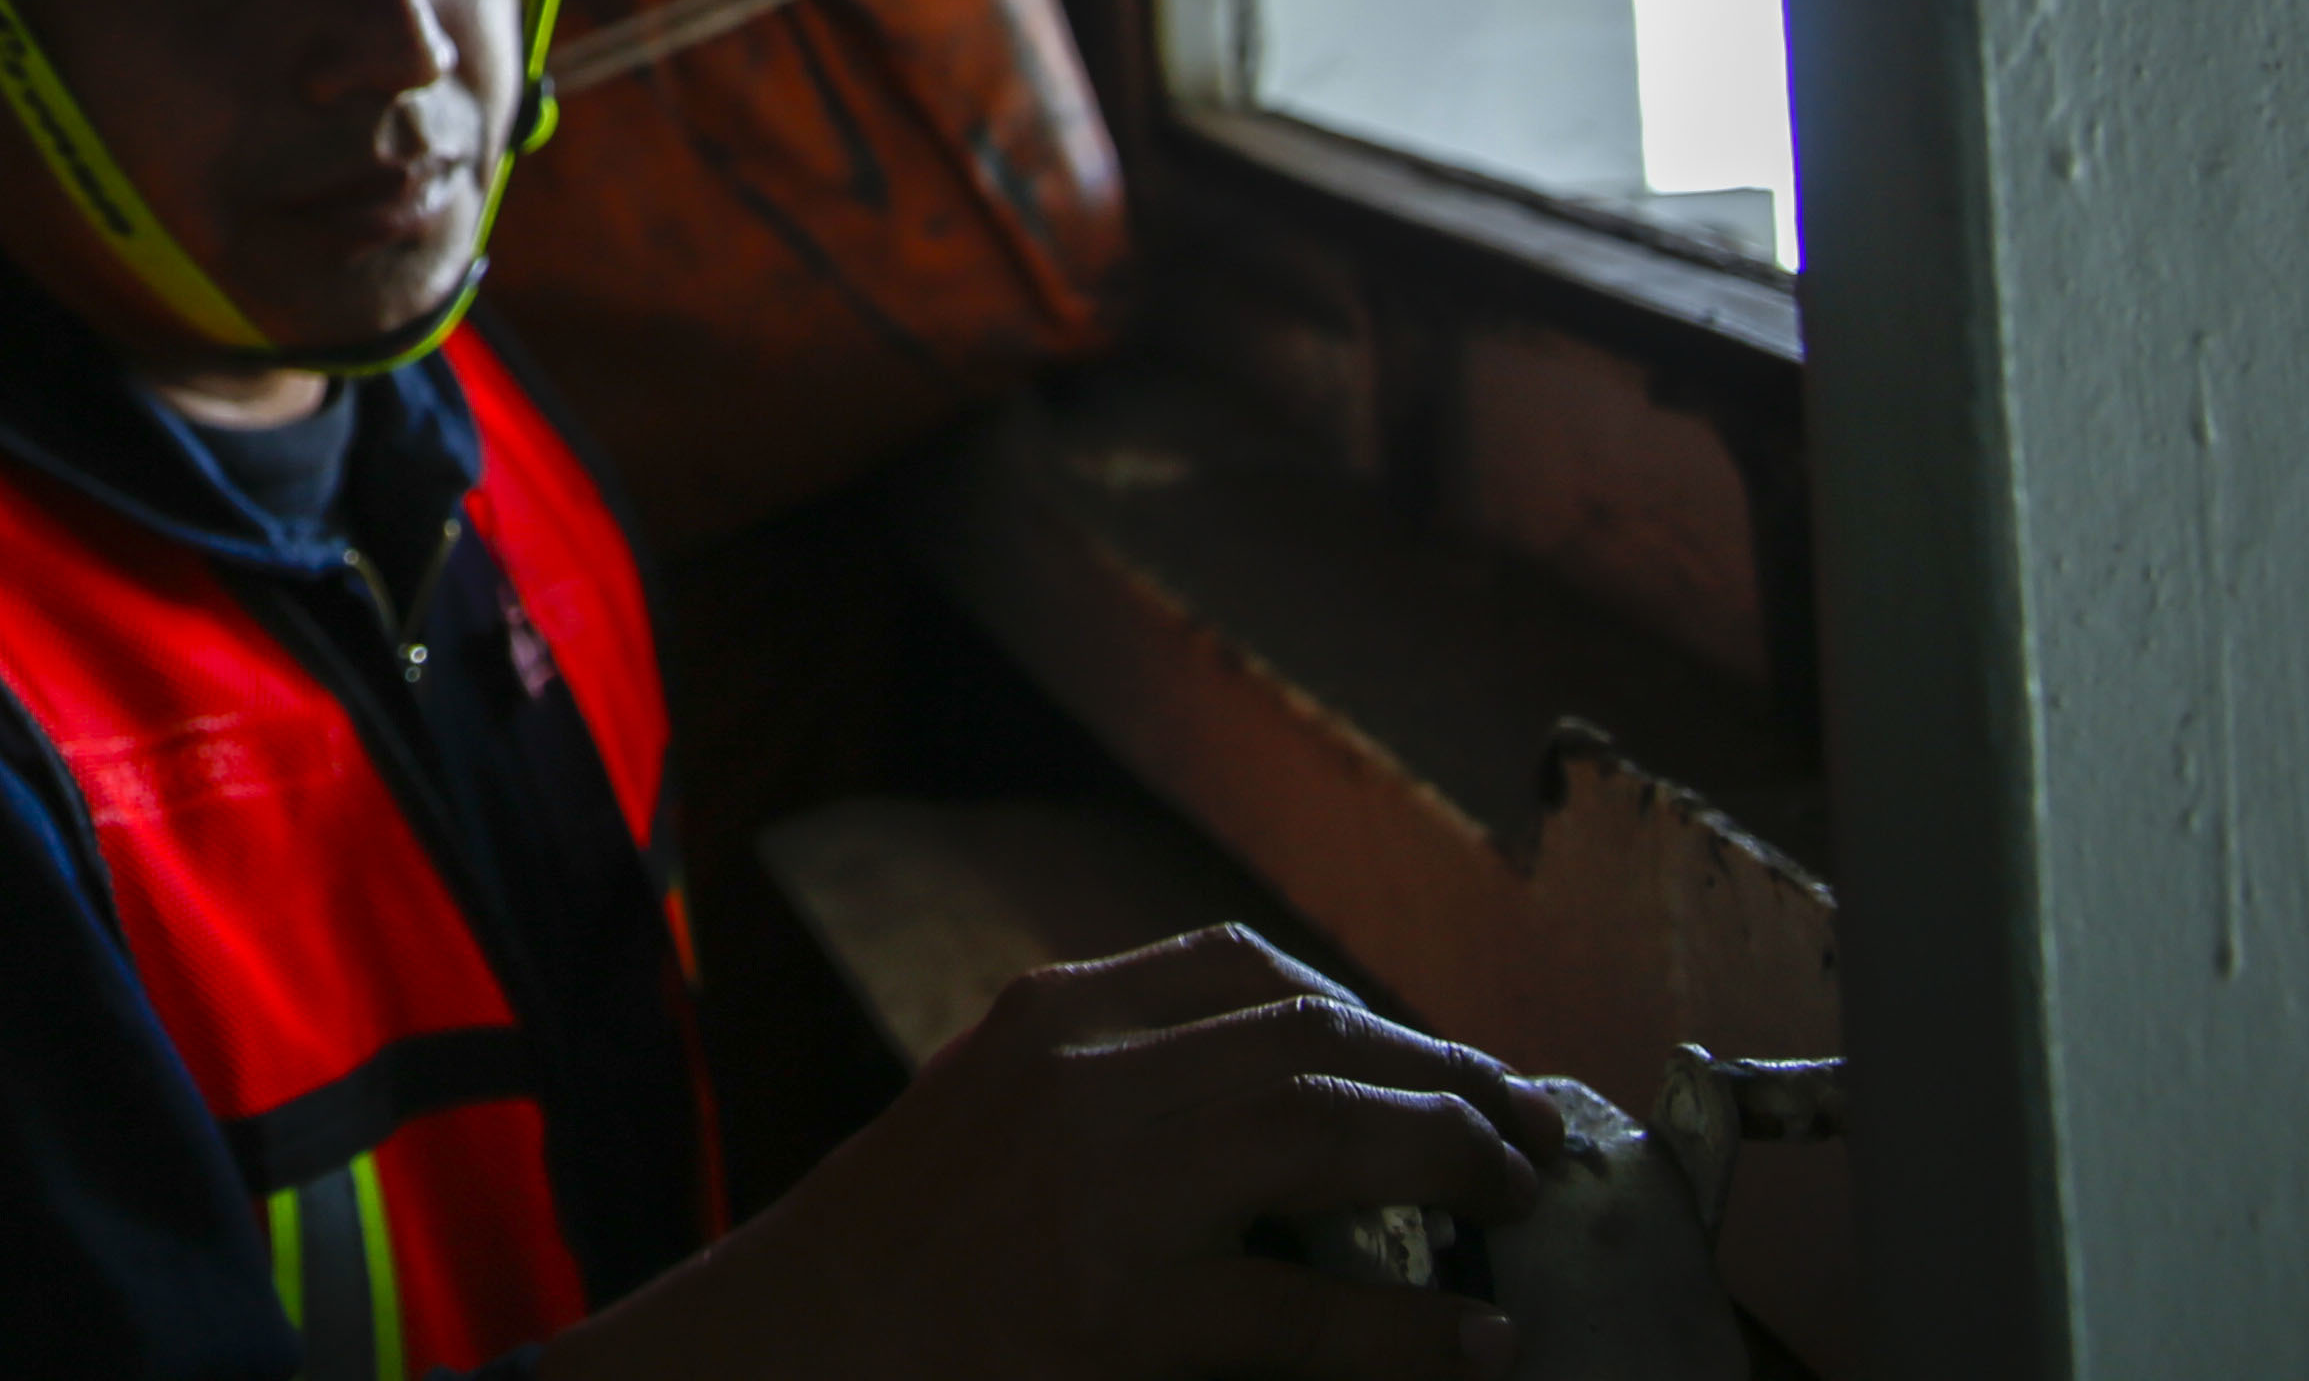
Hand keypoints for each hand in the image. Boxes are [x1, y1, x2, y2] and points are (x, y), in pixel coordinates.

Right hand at [546, 930, 1563, 1380]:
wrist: (781, 1353)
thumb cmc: (882, 1257)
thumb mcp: (978, 1119)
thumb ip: (1097, 1088)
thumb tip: (1262, 1101)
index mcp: (1044, 1022)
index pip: (1237, 967)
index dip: (1365, 1008)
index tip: (1434, 1051)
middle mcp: (1082, 1079)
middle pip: (1312, 1034)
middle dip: (1444, 1074)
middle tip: (1528, 1125)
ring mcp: (1105, 1192)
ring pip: (1331, 1129)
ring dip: (1453, 1155)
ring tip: (1521, 1194)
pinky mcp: (1123, 1315)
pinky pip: (1310, 1310)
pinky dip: (1408, 1326)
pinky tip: (1472, 1339)